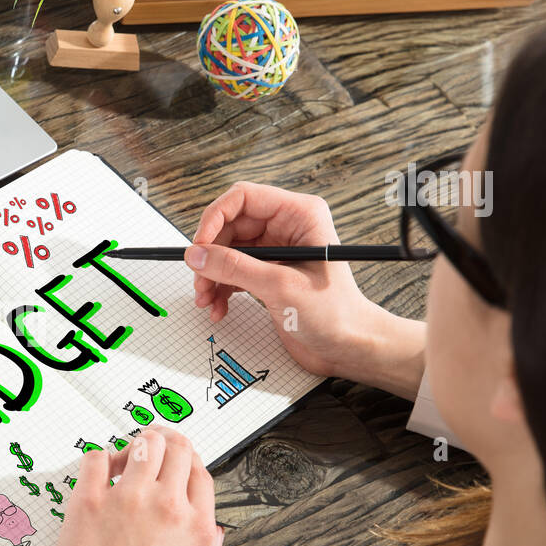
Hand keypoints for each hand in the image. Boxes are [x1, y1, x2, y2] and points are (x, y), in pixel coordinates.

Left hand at [23, 428, 222, 545]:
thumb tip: (215, 536)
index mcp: (196, 530)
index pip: (202, 474)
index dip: (193, 462)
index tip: (183, 461)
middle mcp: (167, 506)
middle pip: (177, 450)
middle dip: (171, 441)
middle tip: (161, 441)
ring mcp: (128, 498)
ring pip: (143, 444)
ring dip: (141, 441)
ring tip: (134, 449)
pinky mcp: (90, 499)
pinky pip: (97, 458)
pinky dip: (102, 455)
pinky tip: (103, 465)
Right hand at [183, 182, 424, 398]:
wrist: (349, 347)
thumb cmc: (334, 313)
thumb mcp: (279, 287)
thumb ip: (234, 268)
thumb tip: (197, 255)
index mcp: (299, 215)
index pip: (244, 198)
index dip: (216, 218)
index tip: (199, 245)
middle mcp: (286, 228)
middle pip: (230, 226)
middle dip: (210, 254)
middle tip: (199, 278)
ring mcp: (276, 251)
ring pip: (227, 251)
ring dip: (211, 275)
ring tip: (205, 298)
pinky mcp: (268, 274)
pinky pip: (232, 272)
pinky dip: (220, 289)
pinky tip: (218, 307)